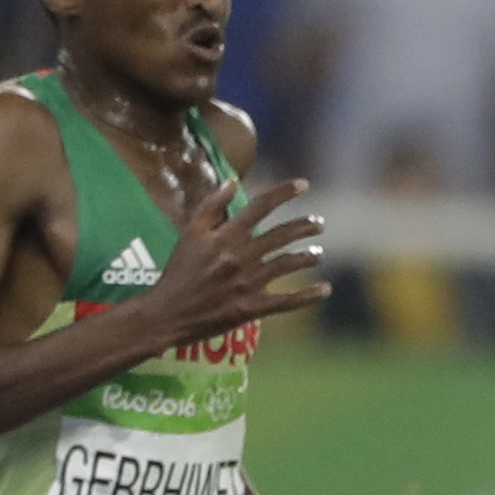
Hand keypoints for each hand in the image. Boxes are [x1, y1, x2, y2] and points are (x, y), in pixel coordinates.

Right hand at [152, 174, 330, 339]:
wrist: (168, 312)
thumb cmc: (178, 272)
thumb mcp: (189, 233)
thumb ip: (210, 206)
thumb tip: (232, 181)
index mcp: (226, 236)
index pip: (260, 207)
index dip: (284, 193)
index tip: (304, 184)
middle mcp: (242, 256)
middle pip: (282, 235)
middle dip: (304, 226)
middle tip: (319, 223)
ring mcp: (249, 282)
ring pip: (288, 264)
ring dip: (307, 257)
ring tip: (318, 253)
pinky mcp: (253, 307)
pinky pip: (288, 301)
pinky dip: (309, 295)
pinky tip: (325, 289)